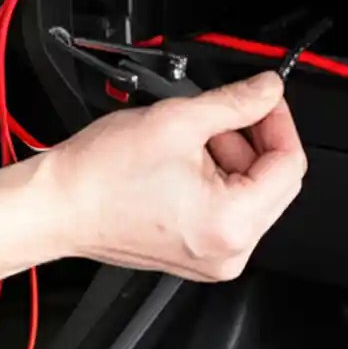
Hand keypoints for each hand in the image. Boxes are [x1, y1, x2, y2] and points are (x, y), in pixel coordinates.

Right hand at [35, 72, 307, 281]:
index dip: (280, 122)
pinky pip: (229, 209)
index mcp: (231, 224)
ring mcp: (214, 258)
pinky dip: (216, 179)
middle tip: (222, 115)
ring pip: (252, 193)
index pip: (290, 165)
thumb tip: (269, 90)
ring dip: (231, 158)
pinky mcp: (198, 254)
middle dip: (252, 141)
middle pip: (275, 182)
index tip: (265, 98)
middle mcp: (229, 251)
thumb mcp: (179, 120)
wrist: (57, 205)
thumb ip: (237, 102)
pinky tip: (184, 162)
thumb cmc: (101, 177)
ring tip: (189, 140)